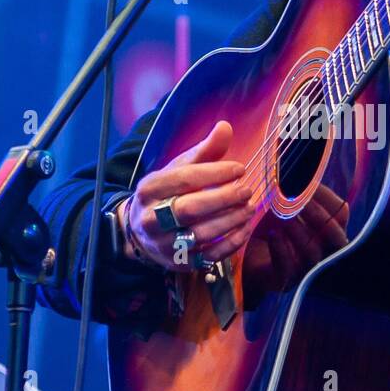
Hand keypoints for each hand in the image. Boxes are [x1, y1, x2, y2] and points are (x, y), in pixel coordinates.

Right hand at [117, 120, 253, 272]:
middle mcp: (152, 218)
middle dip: (224, 199)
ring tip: (249, 208)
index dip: (216, 173)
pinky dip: (231, 243)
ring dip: (232, 220)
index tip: (239, 169)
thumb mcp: (178, 169)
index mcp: (150, 189)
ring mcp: (164, 244)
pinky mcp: (178, 263)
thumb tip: (226, 127)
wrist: (140, 232)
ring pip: (201, 234)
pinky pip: (209, 257)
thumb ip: (204, 151)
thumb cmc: (166, 193)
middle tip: (246, 190)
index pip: (185, 179)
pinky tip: (245, 228)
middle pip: (191, 209)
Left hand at [241, 184, 349, 309]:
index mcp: (328, 232)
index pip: (340, 214)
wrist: (246, 260)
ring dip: (298, 231)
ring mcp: (306, 268)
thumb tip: (296, 161)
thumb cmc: (269, 229)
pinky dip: (281, 249)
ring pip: (312, 252)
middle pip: (335, 236)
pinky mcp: (285, 280)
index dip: (326, 196)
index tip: (307, 181)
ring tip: (282, 215)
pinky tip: (272, 233)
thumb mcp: (283, 208)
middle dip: (318, 215)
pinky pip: (288, 267)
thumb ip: (294, 192)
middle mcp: (323, 251)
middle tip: (299, 199)